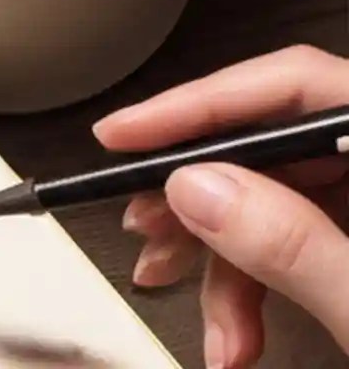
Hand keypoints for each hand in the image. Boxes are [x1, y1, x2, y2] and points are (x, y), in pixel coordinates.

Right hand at [94, 45, 348, 367]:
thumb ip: (295, 245)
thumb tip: (200, 189)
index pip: (292, 84)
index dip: (196, 105)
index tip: (120, 135)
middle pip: (268, 146)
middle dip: (198, 203)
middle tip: (145, 229)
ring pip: (267, 201)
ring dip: (217, 263)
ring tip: (193, 309)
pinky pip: (287, 240)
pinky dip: (248, 287)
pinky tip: (234, 332)